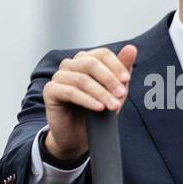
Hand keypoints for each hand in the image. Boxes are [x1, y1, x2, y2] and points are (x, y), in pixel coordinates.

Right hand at [42, 45, 136, 160]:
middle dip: (109, 79)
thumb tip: (131, 48)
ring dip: (101, 93)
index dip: (115, 65)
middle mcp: (70, 64)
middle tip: (121, 95)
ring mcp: (59, 76)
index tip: (126, 80)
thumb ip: (122, 69)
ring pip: (82, 79)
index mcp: (85, 60)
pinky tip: (99, 108)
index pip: (101, 54)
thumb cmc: (96, 110)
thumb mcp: (114, 90)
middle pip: (91, 63)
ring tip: (113, 106)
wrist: (78, 135)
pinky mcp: (51, 91)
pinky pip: (71, 92)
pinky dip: (87, 100)